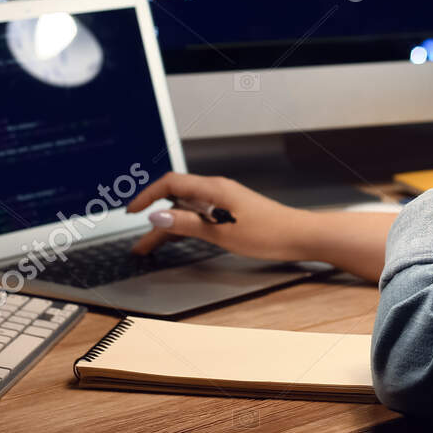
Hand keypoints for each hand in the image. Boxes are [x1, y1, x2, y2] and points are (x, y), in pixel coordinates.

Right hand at [127, 172, 315, 259]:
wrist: (300, 236)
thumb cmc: (269, 233)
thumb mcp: (222, 232)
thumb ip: (188, 224)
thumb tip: (157, 218)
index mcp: (213, 189)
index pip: (170, 184)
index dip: (148, 196)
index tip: (132, 211)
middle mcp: (216, 192)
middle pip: (176, 202)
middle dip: (154, 220)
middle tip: (138, 243)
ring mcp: (223, 203)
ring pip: (187, 213)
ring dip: (167, 229)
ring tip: (148, 249)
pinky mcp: (230, 215)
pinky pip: (200, 219)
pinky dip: (185, 230)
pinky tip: (176, 241)